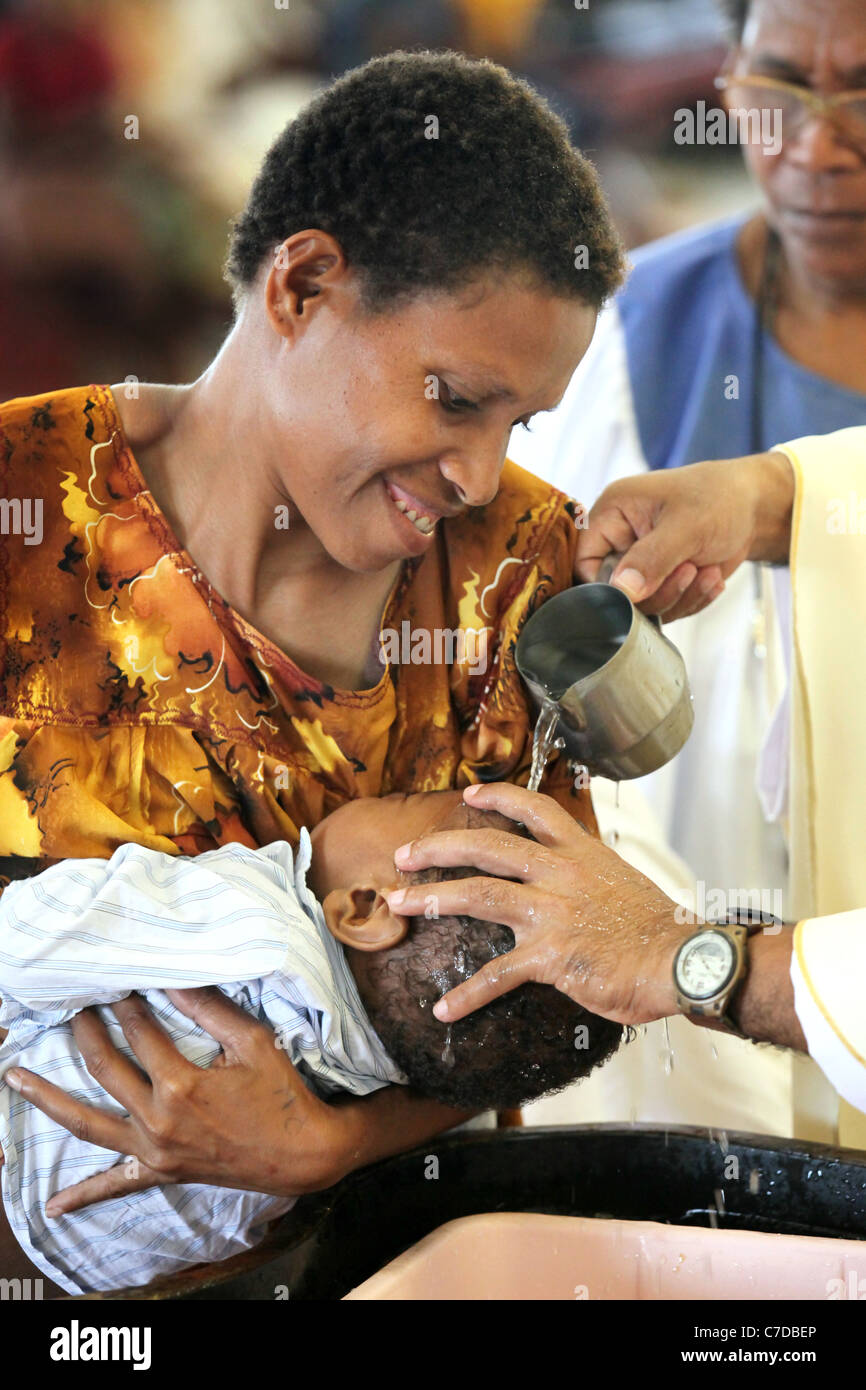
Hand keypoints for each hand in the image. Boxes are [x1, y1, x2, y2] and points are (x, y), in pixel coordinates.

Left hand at [5, 988, 356, 1215]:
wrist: (302, 1153)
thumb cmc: (282, 1093)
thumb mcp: (253, 1041)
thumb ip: (209, 1008)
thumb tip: (171, 976)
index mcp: (181, 1084)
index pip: (140, 1032)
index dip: (127, 1003)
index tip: (117, 980)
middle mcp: (159, 1119)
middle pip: (105, 1067)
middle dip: (86, 1031)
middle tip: (74, 1005)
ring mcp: (155, 1150)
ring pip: (88, 1124)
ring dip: (49, 1099)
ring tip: (15, 1077)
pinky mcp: (161, 1172)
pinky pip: (115, 1186)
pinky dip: (83, 1196)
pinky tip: (52, 1206)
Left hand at [384, 782, 689, 1026]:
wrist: (681, 961)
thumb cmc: (660, 930)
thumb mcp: (625, 883)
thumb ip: (589, 879)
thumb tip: (574, 885)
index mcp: (581, 854)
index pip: (535, 809)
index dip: (499, 798)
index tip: (471, 795)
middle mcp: (560, 875)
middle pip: (487, 847)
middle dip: (439, 848)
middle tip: (405, 855)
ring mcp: (551, 914)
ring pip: (478, 894)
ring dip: (432, 898)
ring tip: (397, 904)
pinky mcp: (550, 957)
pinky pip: (497, 974)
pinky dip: (468, 993)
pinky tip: (445, 1007)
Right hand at [574, 451, 794, 619]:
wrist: (755, 506)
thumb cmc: (720, 498)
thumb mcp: (687, 525)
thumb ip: (652, 559)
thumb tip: (622, 591)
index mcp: (613, 512)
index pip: (584, 560)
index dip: (606, 583)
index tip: (639, 590)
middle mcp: (620, 538)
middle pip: (614, 590)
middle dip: (656, 591)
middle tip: (688, 572)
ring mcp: (641, 562)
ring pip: (642, 604)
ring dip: (679, 597)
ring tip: (706, 570)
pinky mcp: (661, 581)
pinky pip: (665, 608)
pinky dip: (691, 600)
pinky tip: (712, 577)